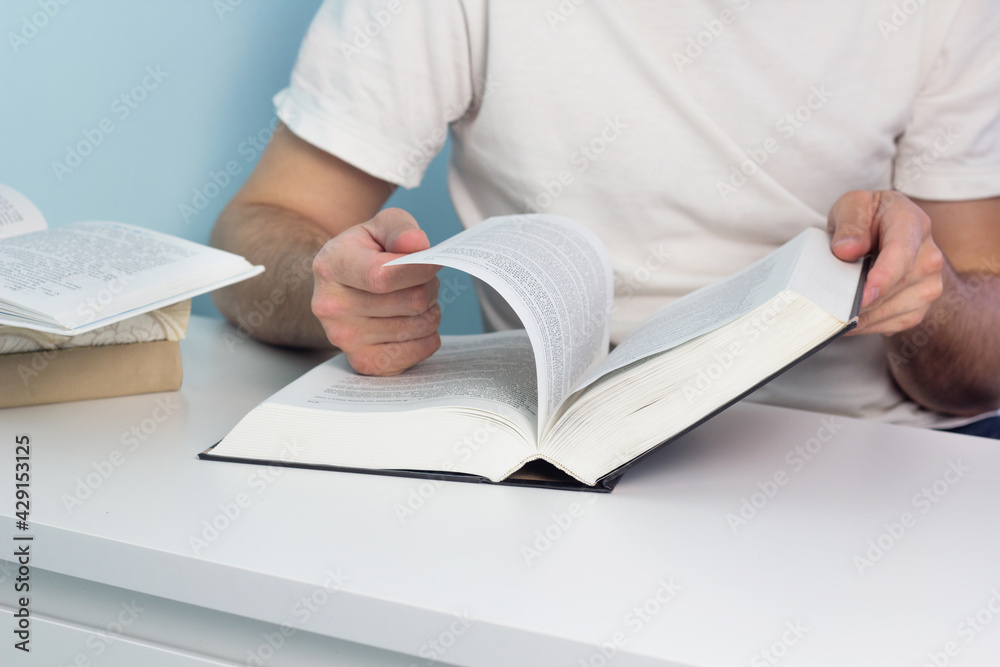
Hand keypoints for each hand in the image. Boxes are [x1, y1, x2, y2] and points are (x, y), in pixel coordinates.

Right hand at [311, 208, 440, 374]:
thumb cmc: (366, 252)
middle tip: (422, 280)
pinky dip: (427, 336)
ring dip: (429, 311)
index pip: (382, 276)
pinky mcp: (363, 362)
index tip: (434, 261)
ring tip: (414, 299)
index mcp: (331, 266)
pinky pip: (418, 352)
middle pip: (409, 302)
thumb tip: (416, 244)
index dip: (420, 269)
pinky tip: (413, 322)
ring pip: (418, 327)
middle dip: (429, 287)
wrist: (342, 284)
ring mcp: (344, 338)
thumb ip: (400, 229)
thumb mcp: (380, 226)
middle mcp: (331, 306)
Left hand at [827, 190, 945, 334]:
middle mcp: (929, 256)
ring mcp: (928, 283)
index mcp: (912, 223)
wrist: (885, 230)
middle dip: (858, 299)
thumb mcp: (852, 205)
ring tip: (834, 307)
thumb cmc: (868, 217)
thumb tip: (847, 250)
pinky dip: (866, 324)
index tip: (864, 296)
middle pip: (894, 288)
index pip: (901, 254)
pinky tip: (849, 316)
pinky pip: (890, 324)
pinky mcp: (920, 305)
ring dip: (859, 314)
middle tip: (827, 303)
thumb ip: (850, 223)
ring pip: (890, 310)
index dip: (883, 278)